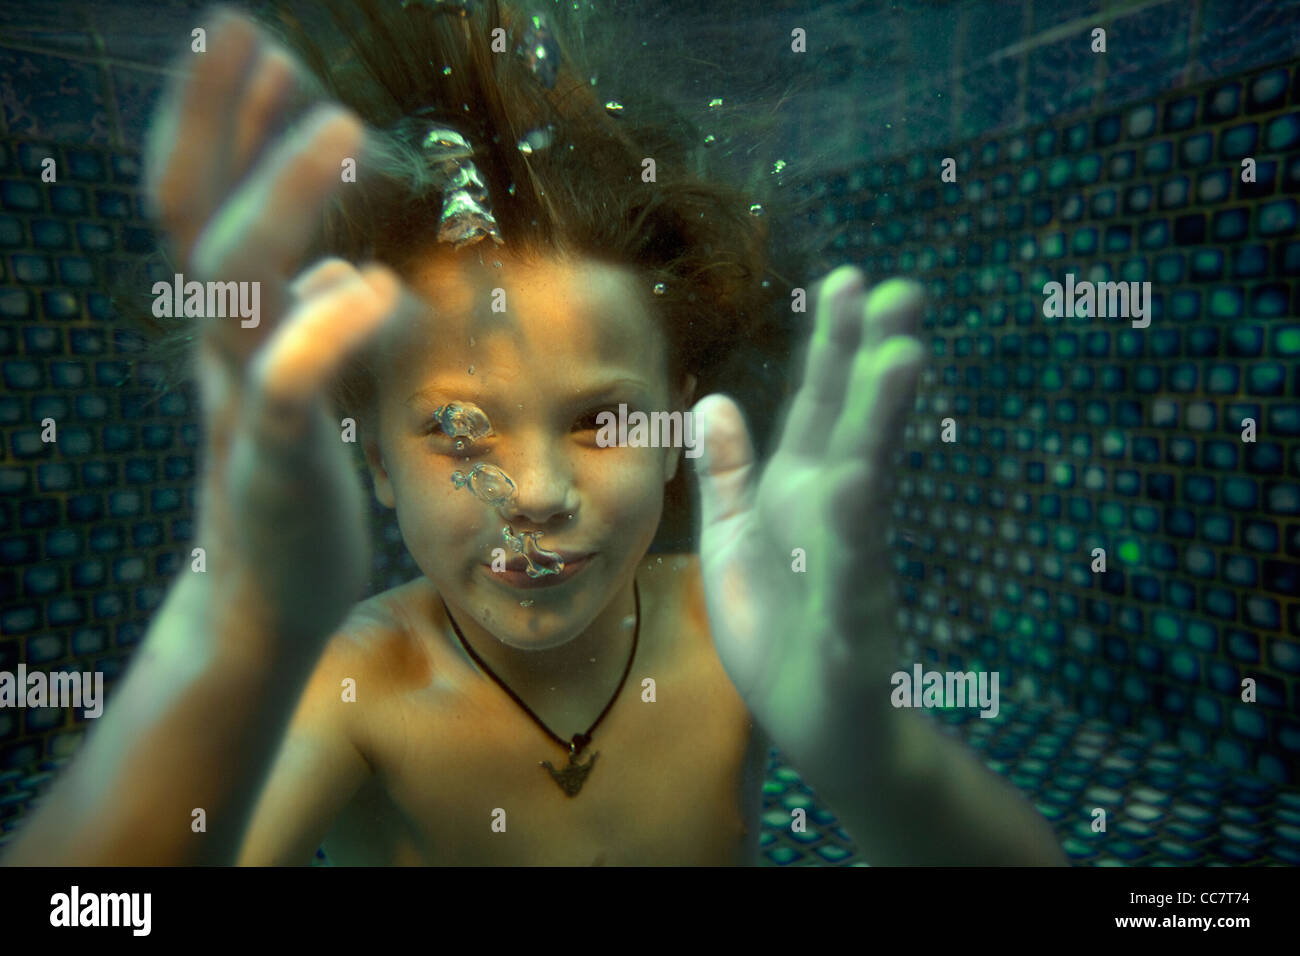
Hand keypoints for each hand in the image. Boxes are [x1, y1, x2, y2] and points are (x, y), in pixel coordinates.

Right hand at [144, 11, 405, 650]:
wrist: (266, 600)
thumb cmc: (288, 491)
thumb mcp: (296, 397)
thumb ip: (306, 327)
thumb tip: (335, 270)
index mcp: (230, 330)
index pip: (210, 207)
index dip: (226, 127)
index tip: (260, 49)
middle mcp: (222, 350)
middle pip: (196, 216)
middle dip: (217, 120)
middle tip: (241, 26)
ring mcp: (241, 403)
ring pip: (237, 283)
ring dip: (284, 197)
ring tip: (341, 121)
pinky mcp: (274, 462)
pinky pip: (286, 387)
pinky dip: (324, 330)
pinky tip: (373, 282)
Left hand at [690, 267, 924, 776]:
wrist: (819, 723)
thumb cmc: (780, 630)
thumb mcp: (736, 540)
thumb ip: (728, 474)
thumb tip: (716, 401)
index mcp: (803, 492)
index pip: (820, 407)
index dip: (833, 347)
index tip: (850, 280)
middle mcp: (836, 516)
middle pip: (854, 427)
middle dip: (872, 360)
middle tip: (902, 290)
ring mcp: (851, 566)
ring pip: (867, 484)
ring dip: (882, 424)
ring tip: (902, 359)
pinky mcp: (853, 625)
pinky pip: (851, 574)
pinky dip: (852, 532)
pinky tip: (857, 486)